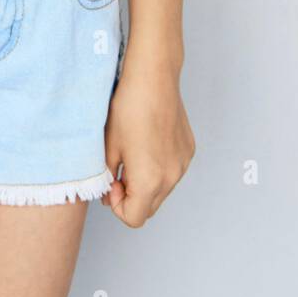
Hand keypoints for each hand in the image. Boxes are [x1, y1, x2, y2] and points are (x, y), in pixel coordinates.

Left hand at [100, 59, 194, 226]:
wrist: (153, 78)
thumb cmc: (128, 108)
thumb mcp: (108, 146)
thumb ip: (108, 177)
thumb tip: (109, 191)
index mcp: (150, 180)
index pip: (133, 218)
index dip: (117, 206)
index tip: (112, 182)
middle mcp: (172, 177)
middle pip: (149, 207)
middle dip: (131, 196)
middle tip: (119, 170)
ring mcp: (183, 164)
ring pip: (161, 191)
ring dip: (145, 183)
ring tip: (132, 154)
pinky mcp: (188, 150)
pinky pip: (172, 172)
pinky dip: (158, 168)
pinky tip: (147, 143)